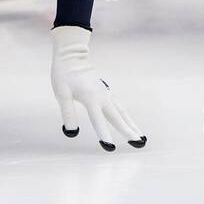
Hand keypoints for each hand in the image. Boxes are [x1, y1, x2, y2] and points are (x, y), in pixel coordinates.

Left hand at [50, 25, 145, 151]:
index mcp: (90, 98)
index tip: (110, 148)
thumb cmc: (64, 74)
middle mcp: (102, 97)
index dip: (104, 135)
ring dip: (131, 125)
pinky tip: (130, 124)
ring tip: (141, 138)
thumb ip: (68, 113)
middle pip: (118, 117)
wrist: (72, 55)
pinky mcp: (107, 92)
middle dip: (128, 131)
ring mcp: (106, 94)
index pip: (98, 120)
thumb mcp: (61, 94)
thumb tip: (71, 133)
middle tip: (140, 144)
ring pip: (122, 113)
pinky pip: (119, 108)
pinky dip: (126, 118)